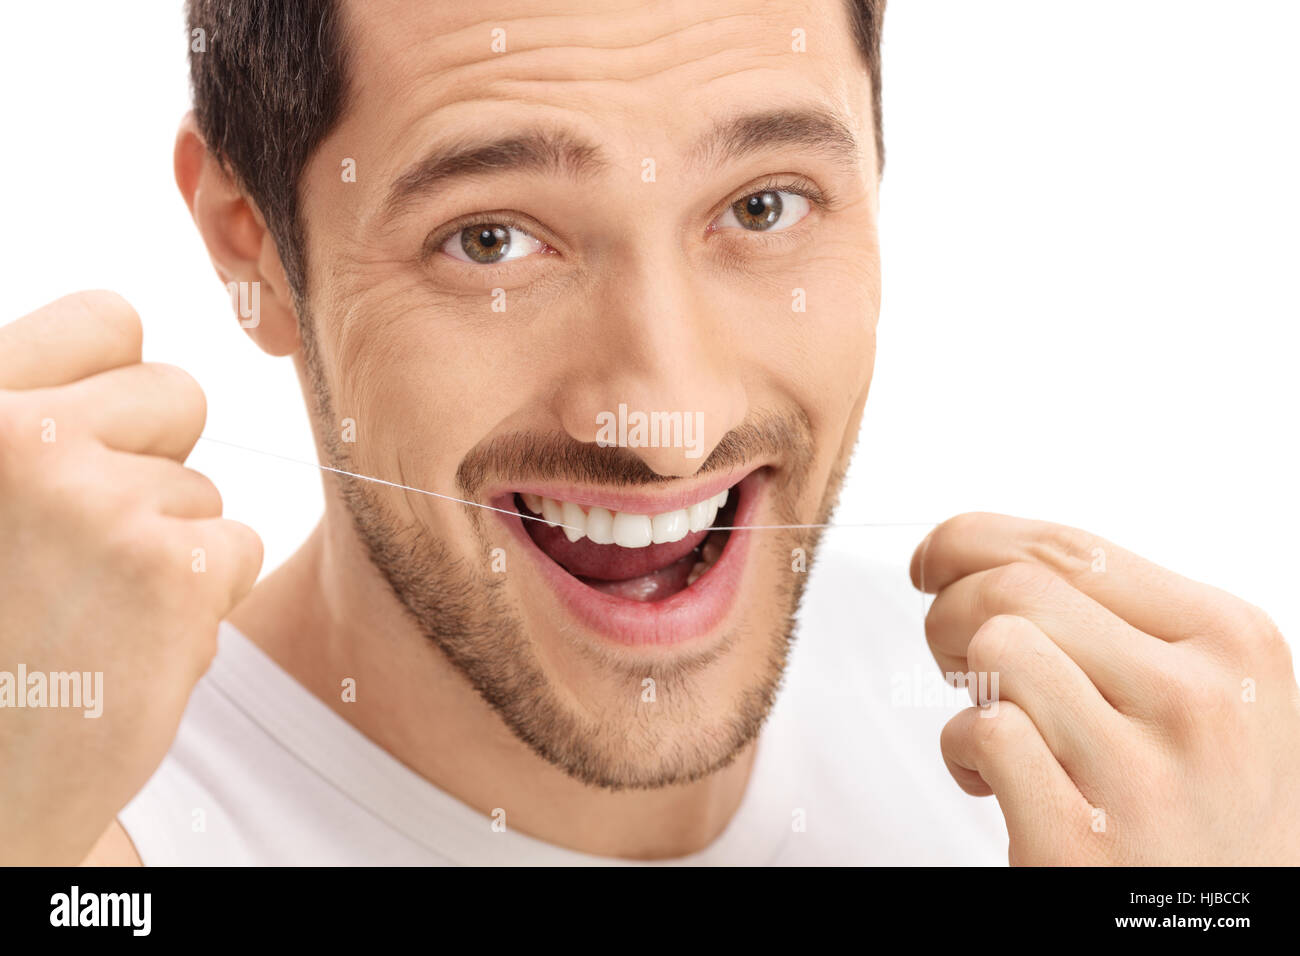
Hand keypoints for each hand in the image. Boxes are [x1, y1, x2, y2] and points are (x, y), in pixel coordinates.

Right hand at [0, 291, 261, 863]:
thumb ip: (32, 428)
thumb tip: (128, 366)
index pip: (109, 317)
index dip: (116, 383)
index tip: (90, 444)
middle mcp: (20, 436)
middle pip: (178, 395)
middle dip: (154, 463)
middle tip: (83, 548)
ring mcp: (98, 501)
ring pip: (204, 486)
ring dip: (167, 545)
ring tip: (84, 612)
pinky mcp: (171, 572)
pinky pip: (238, 546)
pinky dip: (200, 600)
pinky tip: (124, 644)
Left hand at [911, 512, 1299, 864]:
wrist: (1228, 927)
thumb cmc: (1205, 807)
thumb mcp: (1209, 691)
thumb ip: (1124, 619)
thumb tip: (993, 555)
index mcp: (1231, 641)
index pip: (1070, 548)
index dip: (973, 540)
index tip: (935, 558)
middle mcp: (1198, 700)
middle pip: (1017, 588)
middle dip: (951, 609)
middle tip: (952, 654)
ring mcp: (1144, 775)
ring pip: (996, 648)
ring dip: (964, 683)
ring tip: (992, 718)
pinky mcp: (1079, 842)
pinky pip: (982, 735)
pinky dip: (961, 752)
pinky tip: (993, 780)